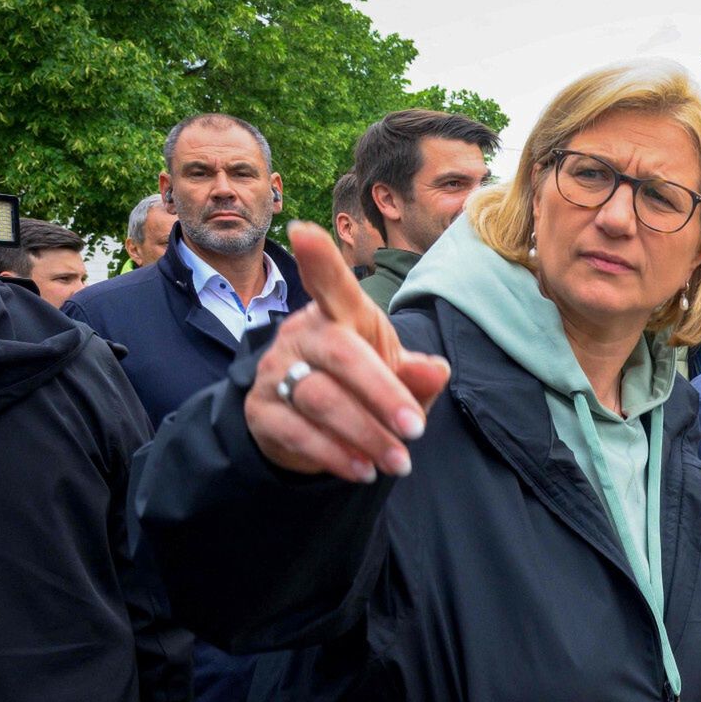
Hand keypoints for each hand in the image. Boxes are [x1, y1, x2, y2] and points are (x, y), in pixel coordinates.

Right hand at [243, 221, 451, 483]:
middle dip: (382, 393)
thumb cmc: (358, 383)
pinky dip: (336, 456)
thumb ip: (415, 374)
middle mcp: (301, 335)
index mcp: (338, 315)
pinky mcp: (262, 411)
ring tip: (399, 462)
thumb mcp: (393, 376)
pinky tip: (364, 471)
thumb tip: (438, 370)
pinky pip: (298, 433)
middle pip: (339, 353)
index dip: (320, 260)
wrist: (306, 425)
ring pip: (319, 398)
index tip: (304, 231)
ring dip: (366, 434)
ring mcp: (276, 371)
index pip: (330, 285)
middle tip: (418, 430)